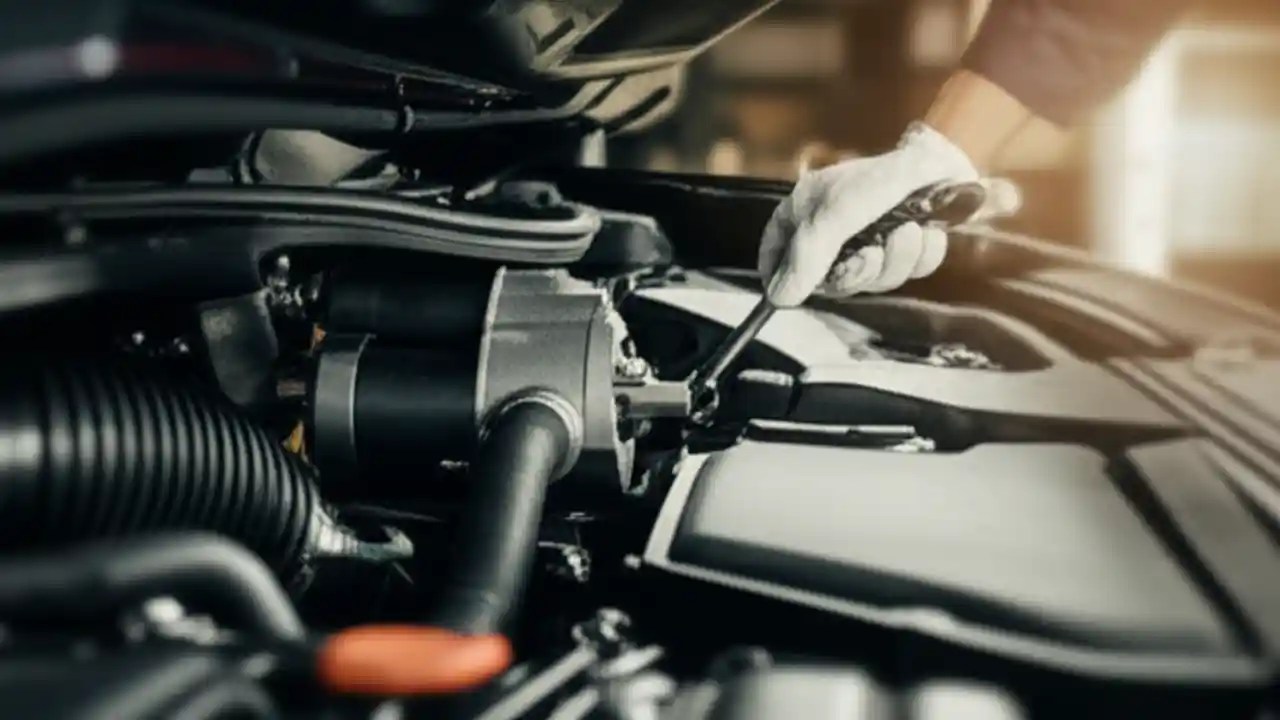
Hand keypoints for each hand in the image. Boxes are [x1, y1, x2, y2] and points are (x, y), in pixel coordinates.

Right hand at [759, 123, 978, 306]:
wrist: (941, 164)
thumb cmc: (880, 179)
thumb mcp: (834, 215)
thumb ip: (805, 258)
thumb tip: (778, 298)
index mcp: (804, 213)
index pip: (775, 251)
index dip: (779, 276)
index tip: (787, 296)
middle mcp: (832, 231)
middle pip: (830, 280)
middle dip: (856, 271)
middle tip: (871, 253)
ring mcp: (870, 239)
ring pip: (872, 280)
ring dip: (893, 261)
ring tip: (907, 232)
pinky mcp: (906, 246)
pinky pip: (906, 273)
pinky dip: (918, 256)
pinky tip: (925, 232)